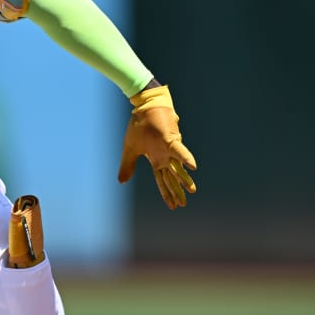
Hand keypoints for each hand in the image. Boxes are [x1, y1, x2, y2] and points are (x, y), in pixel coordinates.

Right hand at [117, 85, 197, 209]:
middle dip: (176, 191)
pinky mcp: (170, 139)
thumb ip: (128, 166)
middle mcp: (164, 156)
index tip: (172, 207)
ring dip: (184, 178)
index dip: (167, 193)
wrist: (142, 107)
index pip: (162, 180)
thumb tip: (121, 182)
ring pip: (178, 167)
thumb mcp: (130, 149)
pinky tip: (193, 166)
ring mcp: (168, 149)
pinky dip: (185, 158)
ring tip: (192, 190)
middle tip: (182, 205)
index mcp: (156, 160)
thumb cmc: (139, 126)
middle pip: (171, 178)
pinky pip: (179, 150)